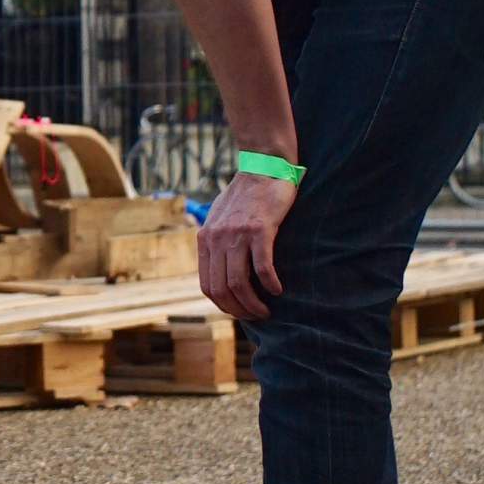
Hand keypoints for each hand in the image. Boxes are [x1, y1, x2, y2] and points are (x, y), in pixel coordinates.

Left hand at [199, 169, 295, 321]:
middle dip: (239, 310)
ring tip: (267, 310)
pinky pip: (262, 267)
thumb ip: (215, 240)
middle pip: (222, 289)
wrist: (263, 167)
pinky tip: (278, 290)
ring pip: (239, 283)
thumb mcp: (219, 217)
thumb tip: (217, 267)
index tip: (238, 311)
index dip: (223, 305)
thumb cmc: (245, 195)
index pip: (207, 285)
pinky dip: (270, 284)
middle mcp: (217, 238)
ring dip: (253, 304)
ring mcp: (237, 234)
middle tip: (256, 316)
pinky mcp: (259, 229)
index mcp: (205, 238)